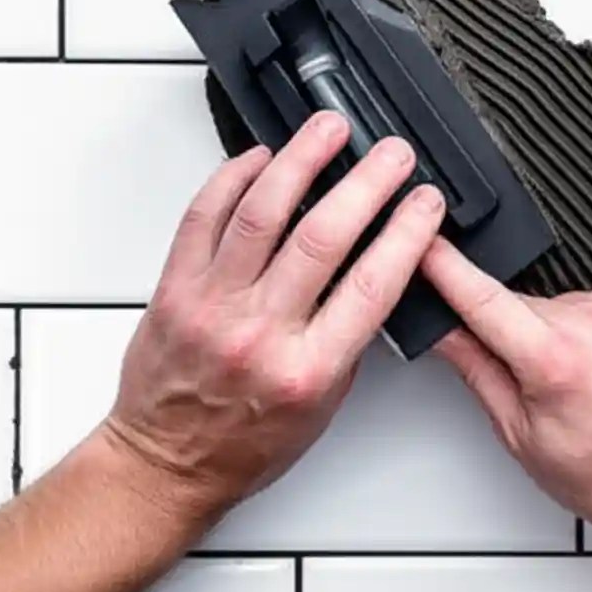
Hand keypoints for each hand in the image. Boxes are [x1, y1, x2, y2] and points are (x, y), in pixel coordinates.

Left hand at [105, 111, 445, 515]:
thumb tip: (371, 271)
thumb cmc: (243, 444)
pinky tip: (261, 157)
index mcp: (307, 369)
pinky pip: (203, 216)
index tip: (425, 202)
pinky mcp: (174, 287)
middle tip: (391, 153)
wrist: (167, 462)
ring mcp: (212, 305)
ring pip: (261, 212)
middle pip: (323, 236)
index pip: (372, 285)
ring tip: (328, 129)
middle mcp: (259, 333)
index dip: (407, 232)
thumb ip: (347, 339)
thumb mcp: (322, 406)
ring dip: (301, 159)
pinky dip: (233, 178)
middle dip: (367, 182)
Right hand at [421, 239, 591, 550]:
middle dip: (513, 334)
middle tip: (534, 384)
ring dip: (555, 333)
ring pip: (561, 305)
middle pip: (522, 304)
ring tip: (580, 384)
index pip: (483, 297)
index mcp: (558, 360)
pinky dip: (591, 331)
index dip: (446, 266)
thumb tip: (445, 332)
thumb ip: (477, 371)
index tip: (425, 242)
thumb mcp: (522, 435)